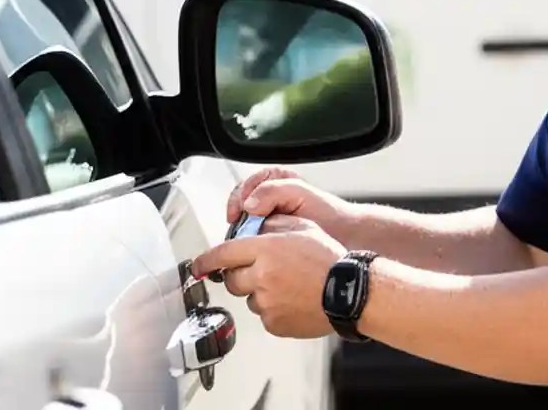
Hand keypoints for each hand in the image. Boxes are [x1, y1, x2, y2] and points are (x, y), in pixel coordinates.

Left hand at [192, 215, 346, 338]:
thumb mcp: (303, 228)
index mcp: (265, 251)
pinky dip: (274, 309)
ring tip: (288, 286)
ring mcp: (266, 304)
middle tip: (263, 271)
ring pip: (250, 298)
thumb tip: (255, 226)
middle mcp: (261, 277)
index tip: (197, 265)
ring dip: (260, 292)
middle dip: (241, 275)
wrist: (350, 292)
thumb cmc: (330, 260)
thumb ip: (274, 224)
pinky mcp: (274, 323)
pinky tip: (294, 299)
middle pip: (232, 280)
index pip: (222, 255)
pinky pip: (265, 315)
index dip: (205, 260)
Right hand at [228, 167, 356, 240]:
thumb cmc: (329, 213)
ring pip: (245, 223)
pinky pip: (253, 239)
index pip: (247, 184)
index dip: (239, 197)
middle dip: (237, 215)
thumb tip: (249, 204)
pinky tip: (255, 247)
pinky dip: (251, 243)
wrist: (346, 236)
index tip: (239, 211)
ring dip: (242, 231)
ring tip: (245, 239)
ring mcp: (270, 219)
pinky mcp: (272, 238)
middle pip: (240, 205)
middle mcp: (270, 199)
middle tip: (237, 226)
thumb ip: (273, 191)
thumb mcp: (301, 193)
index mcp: (277, 182)